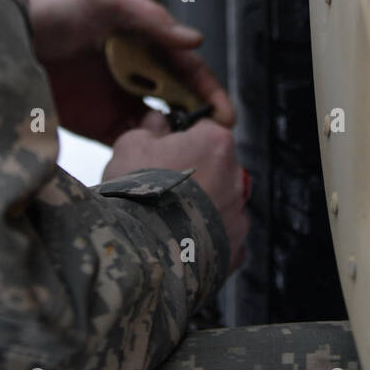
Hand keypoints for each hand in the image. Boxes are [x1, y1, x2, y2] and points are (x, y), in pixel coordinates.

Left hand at [26, 0, 234, 144]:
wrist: (8, 42)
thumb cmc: (56, 12)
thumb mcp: (103, 0)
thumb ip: (147, 15)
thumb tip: (194, 40)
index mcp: (148, 44)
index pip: (189, 69)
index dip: (210, 91)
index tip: (226, 116)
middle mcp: (142, 75)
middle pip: (184, 102)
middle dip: (203, 123)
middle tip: (216, 146)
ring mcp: (122, 103)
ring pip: (164, 128)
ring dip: (178, 143)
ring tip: (186, 159)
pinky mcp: (102, 128)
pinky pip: (134, 146)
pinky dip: (148, 156)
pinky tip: (153, 163)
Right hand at [103, 109, 248, 274]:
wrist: (140, 248)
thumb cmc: (137, 192)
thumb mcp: (132, 145)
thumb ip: (150, 128)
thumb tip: (157, 122)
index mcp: (215, 142)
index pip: (205, 130)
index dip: (183, 139)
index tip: (166, 150)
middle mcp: (234, 176)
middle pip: (217, 167)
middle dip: (196, 173)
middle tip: (165, 186)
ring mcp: (237, 214)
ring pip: (222, 202)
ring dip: (204, 206)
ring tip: (171, 218)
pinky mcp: (234, 248)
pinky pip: (226, 238)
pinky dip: (210, 239)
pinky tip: (187, 242)